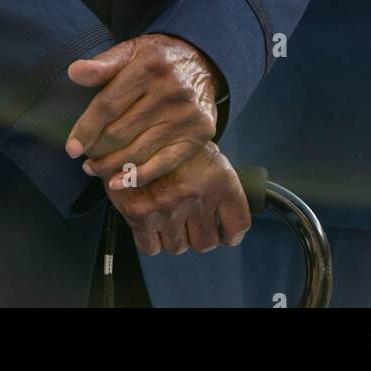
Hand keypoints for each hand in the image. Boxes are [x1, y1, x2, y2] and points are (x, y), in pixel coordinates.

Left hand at [65, 33, 220, 187]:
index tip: (71, 148)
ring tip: (94, 169)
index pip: (108, 105)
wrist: (202, 62)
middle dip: (97, 150)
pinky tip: (118, 182)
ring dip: (111, 166)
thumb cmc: (157, 59)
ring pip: (138, 151)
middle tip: (84, 157)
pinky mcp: (198, 134)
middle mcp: (171, 90)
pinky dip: (138, 176)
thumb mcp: (130, 50)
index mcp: (149, 66)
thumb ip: (103, 64)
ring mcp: (186, 115)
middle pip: (121, 132)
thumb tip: (74, 72)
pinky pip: (163, 163)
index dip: (86, 129)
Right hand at [107, 141, 250, 255]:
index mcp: (220, 179)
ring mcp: (167, 206)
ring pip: (178, 247)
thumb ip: (217, 185)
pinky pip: (152, 248)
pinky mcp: (139, 214)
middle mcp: (196, 194)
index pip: (237, 225)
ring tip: (168, 214)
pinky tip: (151, 221)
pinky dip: (151, 240)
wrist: (133, 122)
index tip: (224, 233)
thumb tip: (224, 220)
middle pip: (206, 243)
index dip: (230, 234)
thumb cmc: (171, 138)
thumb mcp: (206, 151)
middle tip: (189, 219)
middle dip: (198, 234)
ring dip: (174, 236)